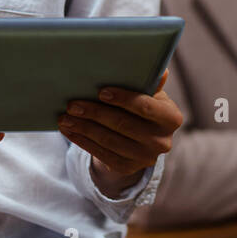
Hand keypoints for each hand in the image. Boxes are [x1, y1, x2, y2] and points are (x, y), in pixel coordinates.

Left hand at [60, 71, 182, 197]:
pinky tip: (70, 130)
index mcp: (171, 118)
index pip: (146, 107)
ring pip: (109, 140)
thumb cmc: (144, 105)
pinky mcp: (128, 168)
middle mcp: (162, 141)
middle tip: (72, 104)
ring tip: (65, 117)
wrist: (143, 137)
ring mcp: (145, 158)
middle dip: (95, 113)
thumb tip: (161, 69)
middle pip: (123, 124)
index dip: (123, 99)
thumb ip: (151, 82)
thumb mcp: (151, 94)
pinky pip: (101, 154)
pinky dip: (83, 141)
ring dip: (83, 128)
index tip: (100, 92)